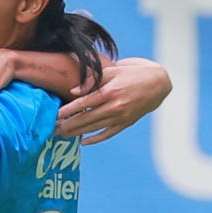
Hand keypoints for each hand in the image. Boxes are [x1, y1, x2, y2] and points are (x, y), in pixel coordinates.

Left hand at [55, 57, 171, 143]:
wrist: (159, 82)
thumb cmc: (133, 72)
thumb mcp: (113, 71)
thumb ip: (92, 81)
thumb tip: (73, 91)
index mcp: (110, 91)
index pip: (83, 104)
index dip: (67, 110)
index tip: (54, 115)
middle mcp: (115, 106)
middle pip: (86, 119)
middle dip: (67, 125)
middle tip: (52, 129)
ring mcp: (121, 117)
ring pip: (94, 128)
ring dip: (76, 133)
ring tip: (62, 134)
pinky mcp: (126, 123)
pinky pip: (108, 134)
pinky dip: (96, 139)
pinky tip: (83, 142)